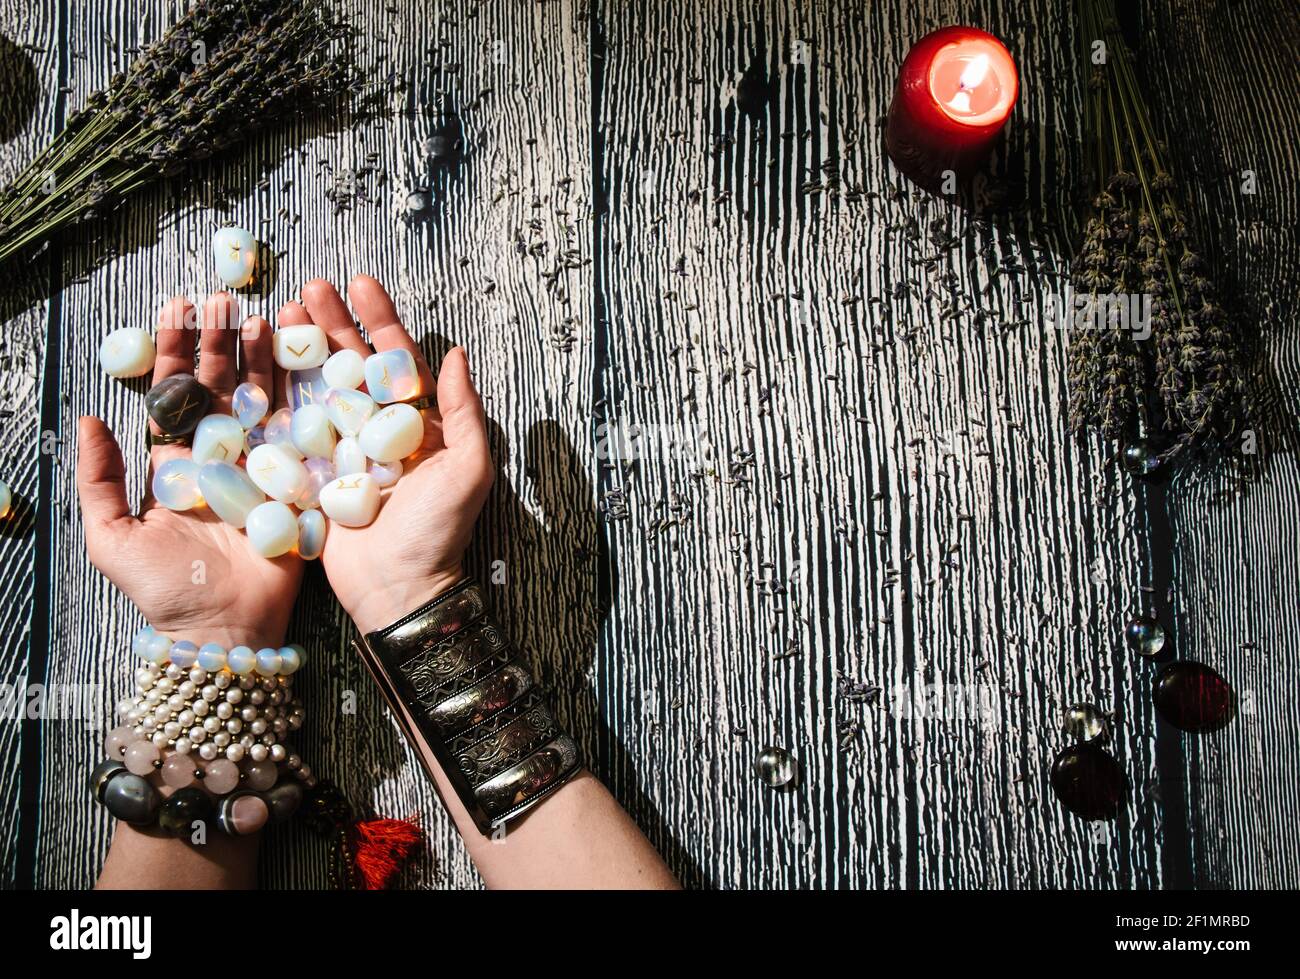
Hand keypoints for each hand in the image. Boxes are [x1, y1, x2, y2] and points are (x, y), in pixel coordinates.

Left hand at [76, 293, 302, 647]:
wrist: (224, 630)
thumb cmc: (163, 591)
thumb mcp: (111, 536)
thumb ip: (99, 479)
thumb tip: (89, 418)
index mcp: (178, 466)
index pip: (176, 397)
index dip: (176, 354)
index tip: (177, 311)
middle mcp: (221, 460)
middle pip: (220, 389)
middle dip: (220, 343)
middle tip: (222, 300)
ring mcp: (263, 468)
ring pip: (260, 400)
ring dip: (260, 358)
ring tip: (260, 317)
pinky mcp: (298, 484)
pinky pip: (300, 434)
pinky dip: (301, 396)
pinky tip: (300, 361)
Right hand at [279, 275, 493, 632]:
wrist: (396, 591)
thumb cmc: (439, 532)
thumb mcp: (467, 469)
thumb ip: (463, 412)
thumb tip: (457, 353)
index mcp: (418, 424)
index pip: (397, 359)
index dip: (379, 320)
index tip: (360, 283)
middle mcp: (379, 430)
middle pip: (353, 365)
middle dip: (332, 325)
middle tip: (309, 288)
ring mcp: (342, 450)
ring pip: (319, 387)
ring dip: (301, 350)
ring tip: (280, 313)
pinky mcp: (311, 474)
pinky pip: (292, 428)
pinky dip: (276, 396)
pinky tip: (258, 363)